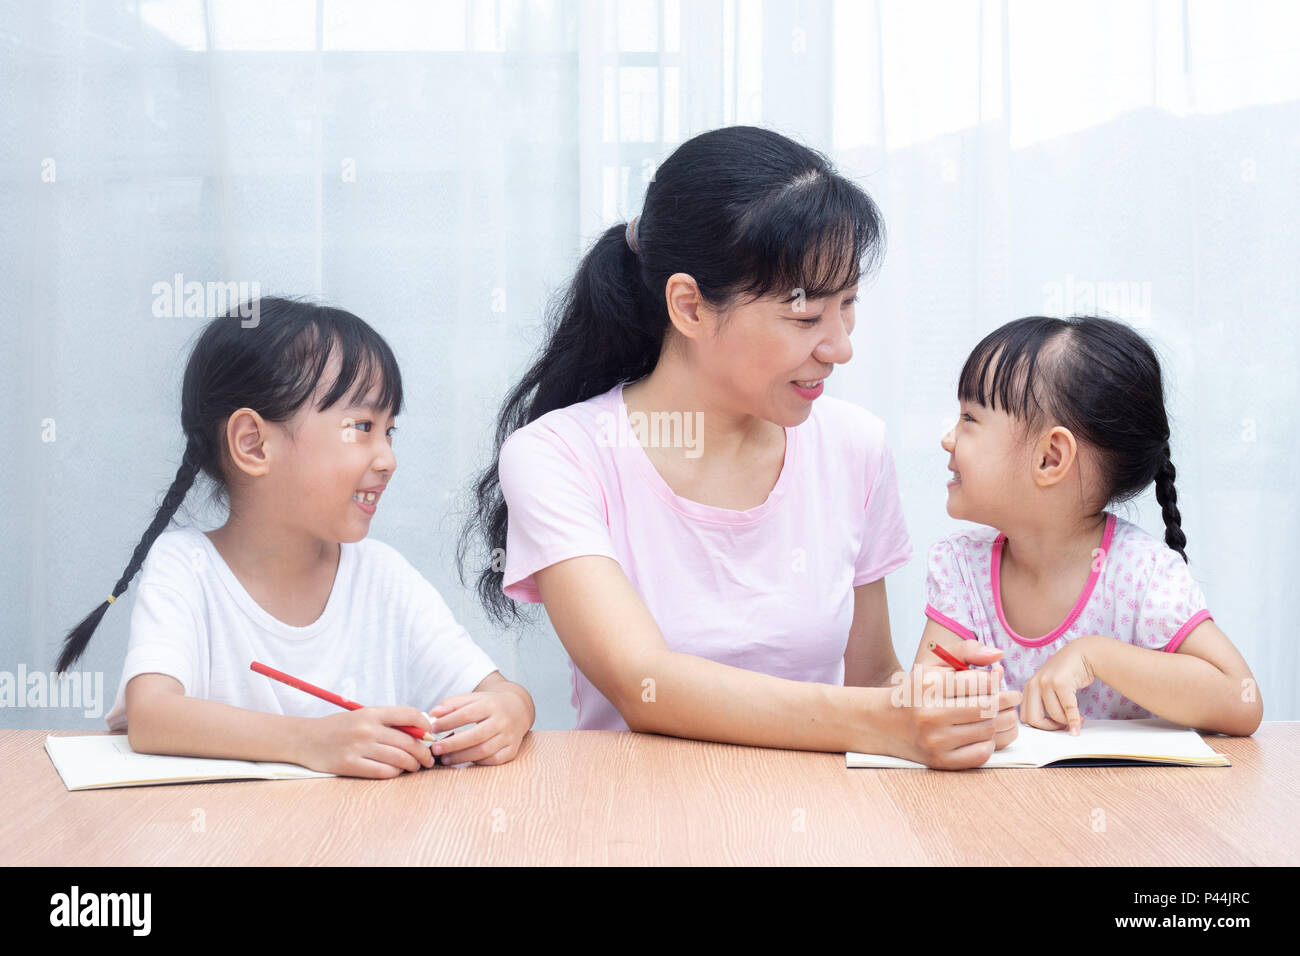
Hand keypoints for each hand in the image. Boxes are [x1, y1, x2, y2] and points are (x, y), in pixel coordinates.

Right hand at [299, 707, 434, 777]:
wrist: (304, 739)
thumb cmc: (337, 727)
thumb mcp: (361, 715)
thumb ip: (387, 721)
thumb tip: (419, 731)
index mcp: (371, 713)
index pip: (409, 714)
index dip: (425, 725)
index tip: (429, 734)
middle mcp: (366, 729)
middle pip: (409, 741)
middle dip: (424, 753)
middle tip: (428, 759)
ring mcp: (358, 748)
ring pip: (399, 759)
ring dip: (412, 765)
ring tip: (415, 767)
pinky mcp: (350, 765)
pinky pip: (383, 772)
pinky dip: (394, 773)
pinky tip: (396, 772)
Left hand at [428, 686, 531, 765]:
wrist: (519, 708)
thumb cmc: (491, 704)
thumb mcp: (474, 698)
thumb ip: (453, 704)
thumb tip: (433, 713)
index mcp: (491, 704)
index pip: (467, 714)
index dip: (448, 722)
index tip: (433, 728)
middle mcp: (502, 720)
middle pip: (476, 735)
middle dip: (453, 744)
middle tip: (435, 749)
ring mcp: (509, 736)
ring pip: (484, 750)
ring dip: (462, 757)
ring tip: (445, 759)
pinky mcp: (513, 749)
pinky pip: (494, 760)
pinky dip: (479, 762)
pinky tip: (466, 761)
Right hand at [919, 639, 1020, 752]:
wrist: (882, 722)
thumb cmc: (916, 690)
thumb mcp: (933, 663)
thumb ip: (966, 651)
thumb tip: (999, 656)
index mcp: (928, 685)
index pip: (980, 681)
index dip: (996, 678)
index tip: (999, 677)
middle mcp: (930, 714)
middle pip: (988, 707)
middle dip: (1006, 700)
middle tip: (1012, 696)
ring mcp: (935, 741)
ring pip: (988, 730)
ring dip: (1001, 720)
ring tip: (1001, 712)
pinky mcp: (940, 761)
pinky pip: (982, 753)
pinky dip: (990, 742)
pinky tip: (985, 732)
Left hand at [1021, 636, 1103, 734]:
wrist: (1083, 653)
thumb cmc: (1067, 672)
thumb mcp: (1049, 685)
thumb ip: (1043, 700)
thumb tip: (1044, 726)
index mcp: (1029, 687)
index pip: (1025, 716)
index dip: (1040, 726)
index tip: (1053, 726)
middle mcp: (1034, 684)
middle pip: (1033, 719)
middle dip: (1049, 728)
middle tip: (1062, 727)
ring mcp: (1046, 682)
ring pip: (1054, 715)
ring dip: (1067, 722)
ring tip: (1077, 719)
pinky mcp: (1061, 683)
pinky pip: (1068, 710)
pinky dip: (1075, 721)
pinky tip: (1080, 723)